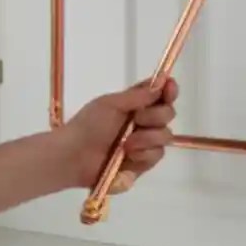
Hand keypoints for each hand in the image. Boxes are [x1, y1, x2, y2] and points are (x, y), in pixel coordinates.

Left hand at [60, 78, 178, 193]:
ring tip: (126, 144)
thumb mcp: (110, 104)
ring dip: (147, 138)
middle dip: (156, 116)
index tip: (170, 88)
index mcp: (134, 104)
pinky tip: (128, 155)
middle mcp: (142, 122)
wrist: (75, 156)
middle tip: (137, 120)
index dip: (168, 90)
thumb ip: (137, 96)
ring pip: (166, 135)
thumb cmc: (88, 125)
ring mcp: (145, 143)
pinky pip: (157, 154)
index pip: (159, 95)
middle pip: (168, 114)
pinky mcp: (143, 162)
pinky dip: (144, 154)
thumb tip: (162, 83)